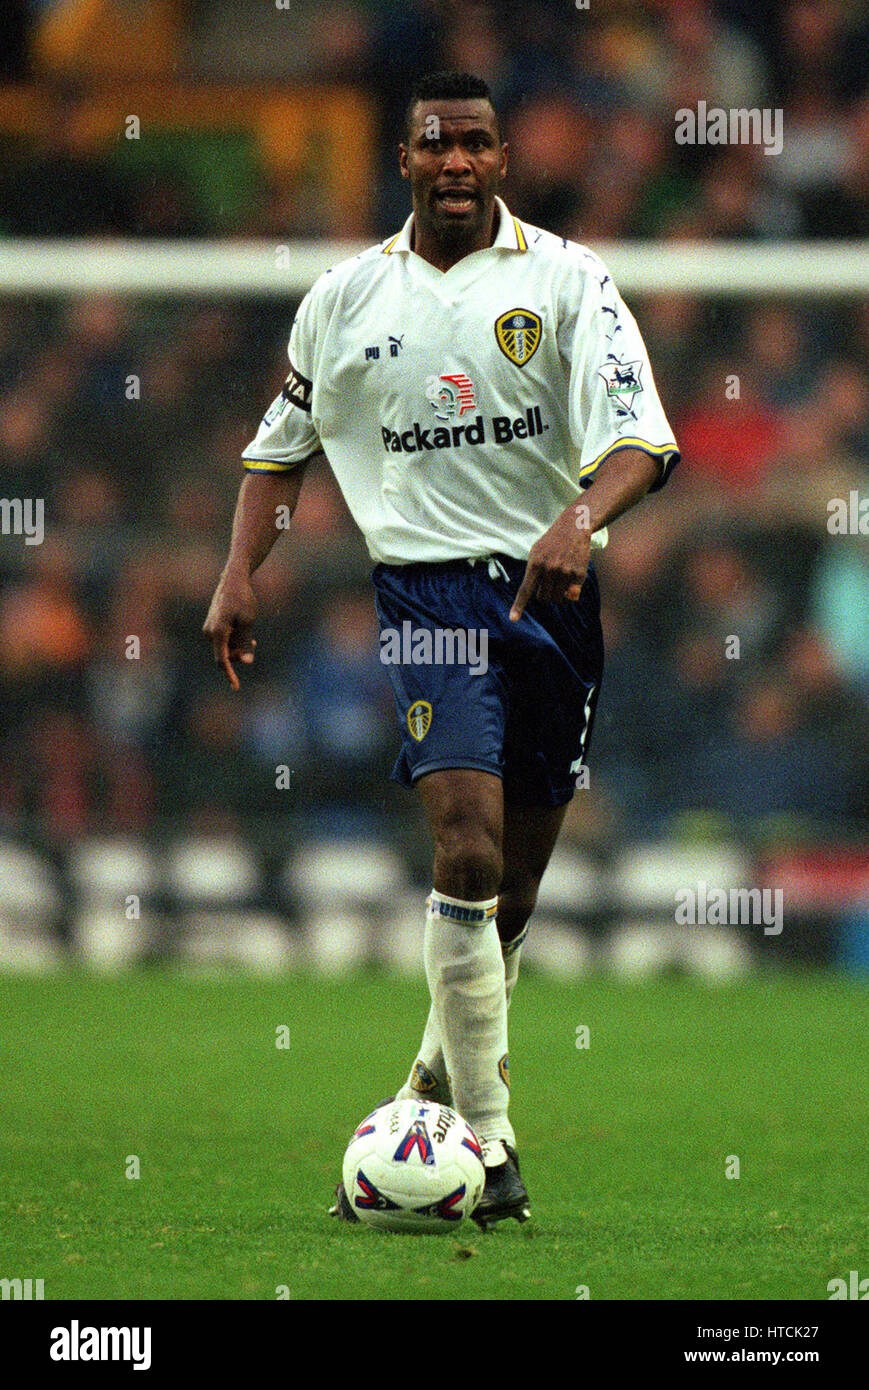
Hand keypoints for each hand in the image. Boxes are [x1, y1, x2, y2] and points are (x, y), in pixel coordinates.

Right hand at [203, 565, 257, 689]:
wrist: (233, 580)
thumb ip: (246, 642)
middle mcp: (210, 632)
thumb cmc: (243, 598)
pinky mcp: (213, 627)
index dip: (229, 674)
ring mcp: (210, 630)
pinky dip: (235, 642)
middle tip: (253, 643)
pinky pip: (224, 642)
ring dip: (239, 647)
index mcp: (218, 632)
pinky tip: (248, 637)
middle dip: (240, 655)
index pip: (222, 660)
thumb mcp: (249, 621)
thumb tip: (247, 662)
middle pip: (226, 656)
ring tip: (251, 637)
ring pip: (226, 649)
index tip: (235, 687)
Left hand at [509, 506, 590, 621]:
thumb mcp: (536, 552)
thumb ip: (533, 573)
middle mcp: (550, 569)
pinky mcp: (579, 574)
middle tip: (549, 582)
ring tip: (560, 580)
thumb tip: (537, 595)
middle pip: (543, 598)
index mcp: (536, 564)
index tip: (513, 619)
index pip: (526, 590)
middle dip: (545, 594)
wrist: (573, 527)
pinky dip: (571, 593)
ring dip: (558, 595)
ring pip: (558, 599)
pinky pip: (573, 597)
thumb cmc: (551, 543)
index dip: (519, 606)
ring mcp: (565, 572)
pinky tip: (571, 579)